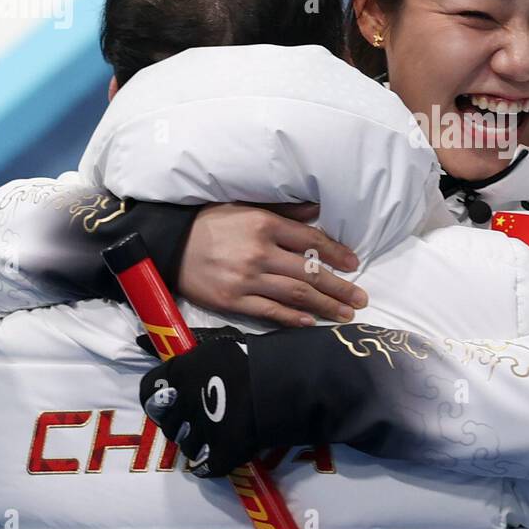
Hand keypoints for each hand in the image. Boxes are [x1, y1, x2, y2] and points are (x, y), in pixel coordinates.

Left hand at [139, 326, 259, 477]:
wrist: (284, 380)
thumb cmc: (252, 356)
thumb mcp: (216, 346)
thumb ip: (188, 358)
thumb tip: (148, 348)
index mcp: (177, 374)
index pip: (149, 393)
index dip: (159, 399)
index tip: (173, 401)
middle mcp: (182, 403)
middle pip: (168, 423)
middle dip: (181, 423)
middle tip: (202, 419)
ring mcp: (200, 431)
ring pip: (187, 446)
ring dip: (199, 443)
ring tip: (218, 435)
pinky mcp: (219, 453)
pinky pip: (206, 466)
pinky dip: (213, 463)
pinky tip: (224, 453)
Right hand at [176, 202, 367, 326]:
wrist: (168, 245)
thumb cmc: (209, 222)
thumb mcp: (245, 206)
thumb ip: (283, 210)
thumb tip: (316, 210)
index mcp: (264, 225)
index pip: (311, 241)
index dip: (336, 254)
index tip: (354, 264)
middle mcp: (259, 253)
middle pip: (309, 273)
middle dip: (339, 287)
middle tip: (361, 298)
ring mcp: (246, 279)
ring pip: (295, 295)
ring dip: (324, 305)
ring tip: (345, 313)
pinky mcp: (232, 301)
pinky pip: (270, 311)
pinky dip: (293, 318)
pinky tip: (311, 322)